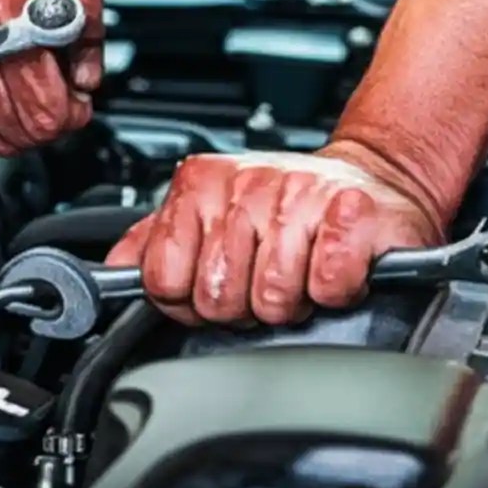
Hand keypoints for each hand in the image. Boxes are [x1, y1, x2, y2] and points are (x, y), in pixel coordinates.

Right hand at [0, 0, 103, 157]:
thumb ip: (94, 19)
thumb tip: (84, 78)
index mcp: (0, 6)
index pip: (45, 102)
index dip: (72, 110)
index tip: (76, 101)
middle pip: (19, 127)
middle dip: (47, 121)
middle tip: (54, 98)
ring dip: (14, 127)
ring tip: (22, 91)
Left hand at [105, 143, 443, 325]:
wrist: (372, 184)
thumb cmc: (296, 207)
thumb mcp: (216, 213)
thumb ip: (159, 241)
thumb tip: (115, 270)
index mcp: (204, 183)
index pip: (164, 278)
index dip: (192, 299)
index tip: (222, 282)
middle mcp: (248, 184)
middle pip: (217, 298)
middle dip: (246, 304)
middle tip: (269, 277)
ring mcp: (300, 195)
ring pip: (272, 297)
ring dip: (295, 300)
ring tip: (304, 273)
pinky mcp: (351, 214)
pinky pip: (326, 285)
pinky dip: (336, 290)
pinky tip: (336, 268)